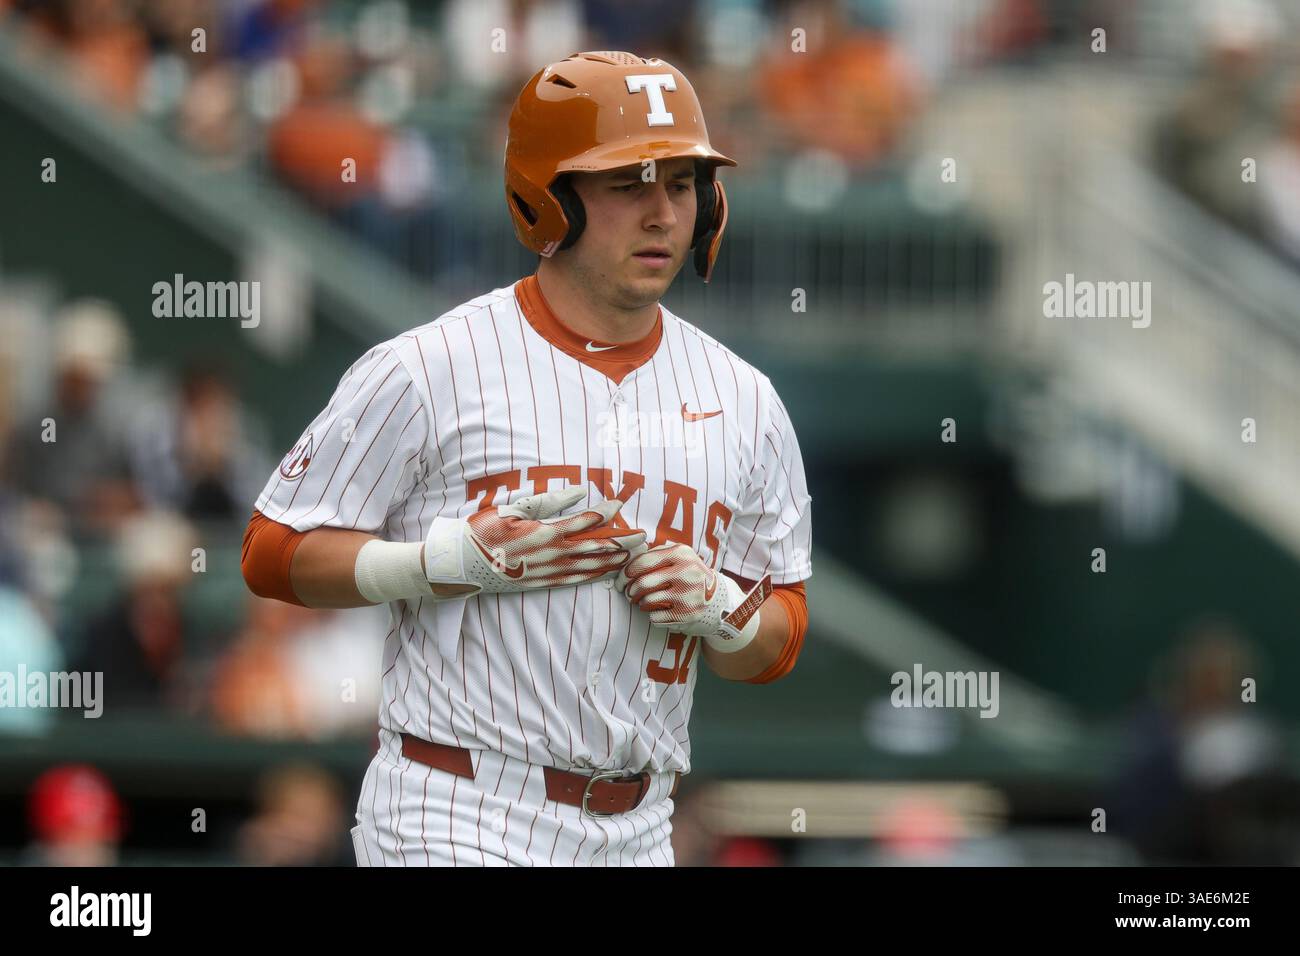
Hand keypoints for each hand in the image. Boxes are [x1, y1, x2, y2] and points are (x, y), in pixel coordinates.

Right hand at [422, 486, 644, 598]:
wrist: (461, 564)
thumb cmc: (485, 530)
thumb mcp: (515, 509)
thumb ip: (550, 501)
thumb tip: (579, 491)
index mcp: (545, 533)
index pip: (586, 521)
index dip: (607, 513)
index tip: (621, 503)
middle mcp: (552, 555)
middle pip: (597, 548)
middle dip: (623, 541)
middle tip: (644, 536)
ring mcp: (548, 572)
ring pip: (590, 567)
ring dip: (615, 560)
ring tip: (635, 554)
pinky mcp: (542, 584)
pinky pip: (575, 581)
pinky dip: (595, 577)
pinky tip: (609, 573)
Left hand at [615, 542, 770, 650]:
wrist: (715, 597)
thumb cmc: (688, 573)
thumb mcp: (679, 555)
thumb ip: (655, 553)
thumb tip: (625, 560)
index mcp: (680, 554)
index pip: (643, 562)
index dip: (627, 572)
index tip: (623, 579)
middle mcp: (686, 573)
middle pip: (643, 583)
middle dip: (630, 590)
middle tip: (629, 594)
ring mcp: (688, 595)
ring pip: (647, 601)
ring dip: (640, 603)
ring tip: (643, 601)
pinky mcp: (687, 615)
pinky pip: (655, 618)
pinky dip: (651, 616)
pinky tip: (657, 611)